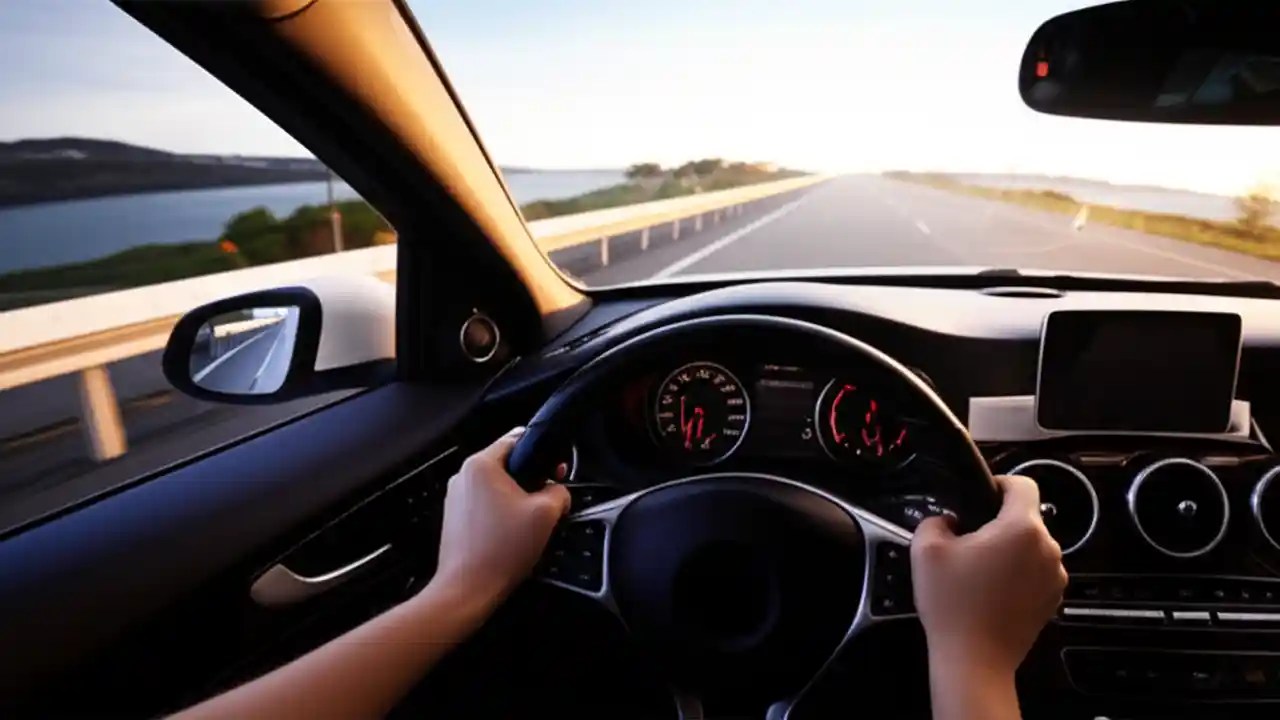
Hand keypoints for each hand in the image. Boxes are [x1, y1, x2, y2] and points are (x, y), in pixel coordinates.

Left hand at [431, 428, 570, 605]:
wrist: (468, 589)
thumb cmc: (501, 549)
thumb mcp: (545, 514)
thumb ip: (559, 492)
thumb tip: (558, 491)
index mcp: (481, 465)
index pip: (517, 438)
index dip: (543, 451)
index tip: (556, 470)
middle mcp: (463, 476)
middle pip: (507, 465)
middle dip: (531, 480)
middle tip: (547, 502)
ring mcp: (455, 499)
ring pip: (497, 487)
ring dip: (517, 500)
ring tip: (529, 524)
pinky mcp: (455, 519)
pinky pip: (486, 506)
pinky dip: (502, 515)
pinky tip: (512, 535)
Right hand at [911, 475, 1067, 674]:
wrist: (975, 661)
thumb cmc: (952, 604)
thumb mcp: (925, 550)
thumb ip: (935, 520)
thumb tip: (948, 519)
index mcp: (1021, 528)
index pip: (1022, 484)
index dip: (999, 484)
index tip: (979, 499)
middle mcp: (1048, 549)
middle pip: (1026, 518)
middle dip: (998, 524)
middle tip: (967, 543)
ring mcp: (1055, 577)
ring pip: (1031, 546)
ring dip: (1009, 550)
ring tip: (978, 571)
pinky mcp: (1053, 600)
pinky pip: (1036, 571)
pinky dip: (1018, 574)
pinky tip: (991, 591)